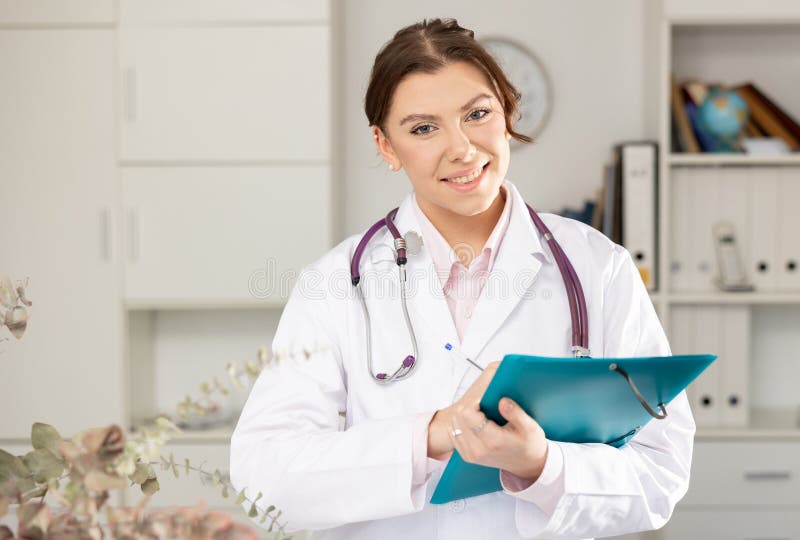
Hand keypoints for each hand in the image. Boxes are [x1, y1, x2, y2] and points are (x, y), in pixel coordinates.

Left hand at [428, 361, 548, 481]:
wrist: (527, 465)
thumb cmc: (530, 443)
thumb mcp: (531, 427)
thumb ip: (516, 413)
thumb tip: (502, 401)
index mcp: (493, 441)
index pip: (468, 414)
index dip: (474, 402)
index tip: (486, 400)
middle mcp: (478, 449)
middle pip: (458, 417)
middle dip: (469, 406)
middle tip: (484, 405)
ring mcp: (471, 454)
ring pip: (454, 424)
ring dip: (464, 415)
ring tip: (481, 414)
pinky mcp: (467, 456)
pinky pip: (454, 433)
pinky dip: (462, 425)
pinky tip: (475, 423)